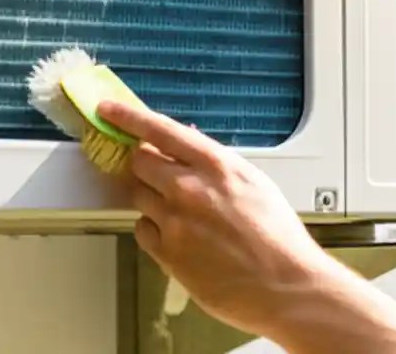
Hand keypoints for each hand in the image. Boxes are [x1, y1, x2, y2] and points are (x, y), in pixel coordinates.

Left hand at [98, 101, 337, 338]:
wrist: (286, 285)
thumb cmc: (278, 236)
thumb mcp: (254, 182)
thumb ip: (215, 162)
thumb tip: (187, 144)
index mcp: (215, 165)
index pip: (159, 129)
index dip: (127, 116)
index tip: (109, 110)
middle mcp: (189, 188)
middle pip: (139, 162)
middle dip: (145, 164)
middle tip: (160, 175)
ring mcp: (174, 222)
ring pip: (138, 196)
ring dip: (152, 199)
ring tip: (184, 215)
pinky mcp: (167, 254)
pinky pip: (142, 230)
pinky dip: (153, 229)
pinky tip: (179, 237)